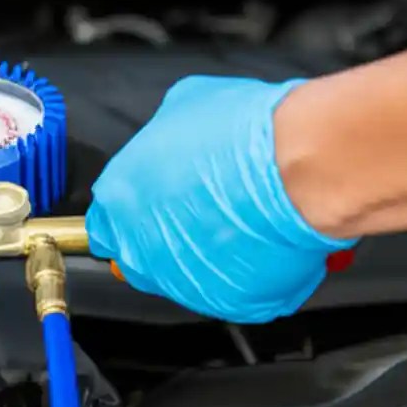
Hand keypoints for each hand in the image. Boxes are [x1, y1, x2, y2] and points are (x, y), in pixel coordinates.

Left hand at [86, 76, 353, 322]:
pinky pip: (234, 289)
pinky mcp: (229, 302)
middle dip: (169, 235)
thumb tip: (170, 137)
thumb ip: (163, 135)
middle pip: (141, 254)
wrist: (300, 168)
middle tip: (206, 210)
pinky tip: (267, 238)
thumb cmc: (247, 136)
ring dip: (211, 252)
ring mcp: (185, 283)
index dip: (135, 210)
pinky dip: (250, 269)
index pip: (106, 221)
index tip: (157, 204)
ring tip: (245, 219)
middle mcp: (142, 250)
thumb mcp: (184, 105)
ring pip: (189, 274)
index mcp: (121, 200)